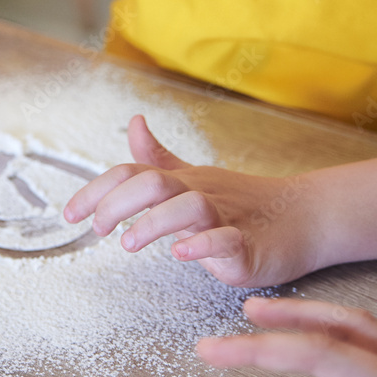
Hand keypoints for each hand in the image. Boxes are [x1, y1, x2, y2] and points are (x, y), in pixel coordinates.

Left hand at [63, 115, 322, 286]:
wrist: (305, 218)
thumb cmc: (243, 202)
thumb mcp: (194, 178)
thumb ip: (158, 158)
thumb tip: (134, 123)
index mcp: (182, 181)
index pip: (131, 173)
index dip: (97, 190)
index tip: (71, 215)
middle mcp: (200, 194)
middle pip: (153, 183)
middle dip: (117, 203)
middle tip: (98, 228)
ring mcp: (226, 219)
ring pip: (188, 207)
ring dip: (153, 223)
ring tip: (129, 243)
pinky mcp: (250, 247)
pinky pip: (226, 241)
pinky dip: (202, 245)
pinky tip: (181, 253)